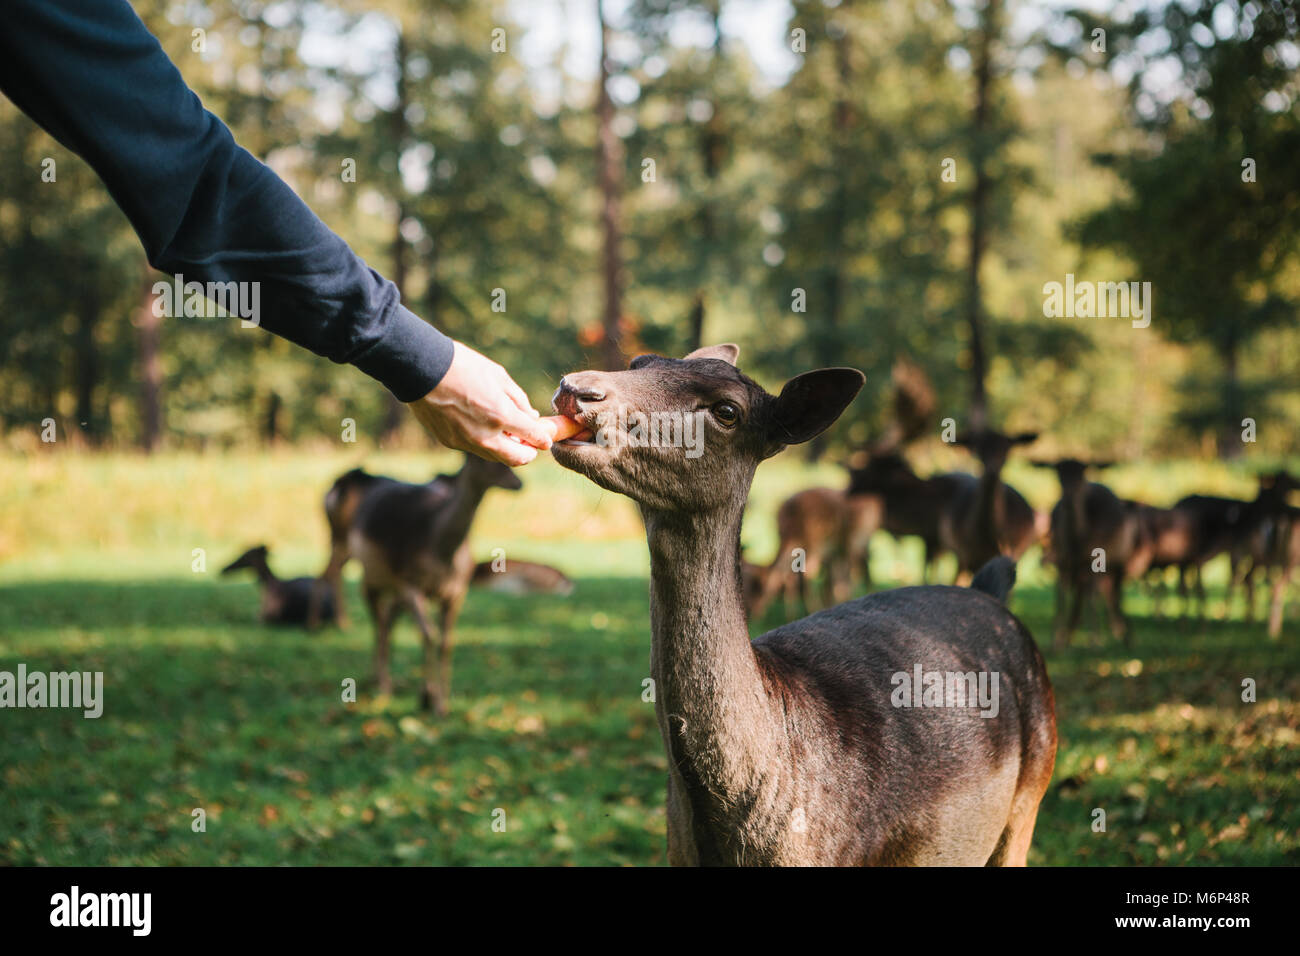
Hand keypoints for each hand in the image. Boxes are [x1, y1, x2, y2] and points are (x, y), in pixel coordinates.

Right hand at [406, 341, 552, 465]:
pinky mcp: (450, 443)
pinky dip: (484, 442)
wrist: (420, 370)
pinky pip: (474, 448)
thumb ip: (519, 400)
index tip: (546, 437)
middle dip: (529, 453)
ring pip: (495, 456)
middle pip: (518, 458)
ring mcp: (466, 443)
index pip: (534, 437)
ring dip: (506, 449)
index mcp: (501, 416)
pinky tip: (481, 425)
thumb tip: (532, 417)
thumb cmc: (462, 366)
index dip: (544, 438)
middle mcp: (485, 436)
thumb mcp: (498, 376)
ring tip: (507, 433)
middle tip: (530, 443)